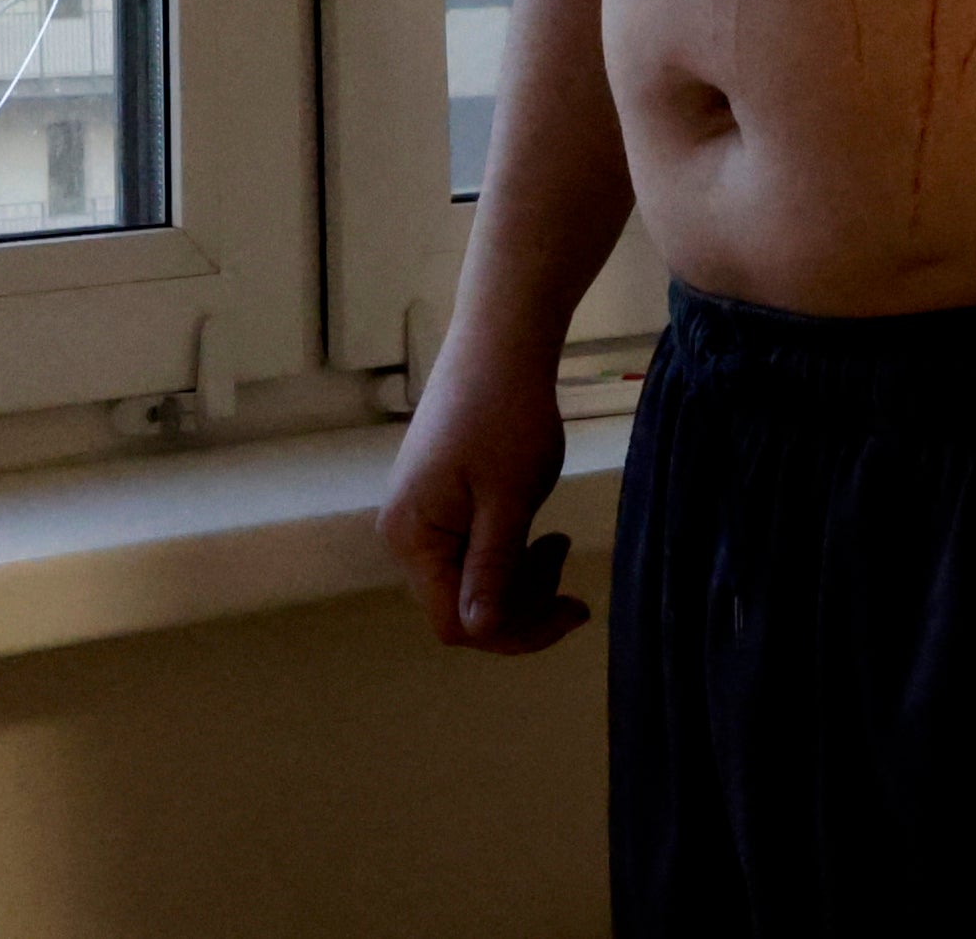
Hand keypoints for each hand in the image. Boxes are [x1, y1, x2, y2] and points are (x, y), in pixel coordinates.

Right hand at [378, 341, 591, 655]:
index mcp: (412, 537)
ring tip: (559, 541)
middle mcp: (405, 533)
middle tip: (569, 568)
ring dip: (520, 578)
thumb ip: (492, 571)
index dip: (514, 632)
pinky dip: (509, 552)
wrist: (500, 343)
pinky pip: (471, 549)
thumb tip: (478, 632)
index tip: (570, 610)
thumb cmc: (506, 417)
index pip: (456, 623)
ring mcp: (420, 514)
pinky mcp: (439, 498)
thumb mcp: (508, 501)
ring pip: (471, 580)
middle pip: (462, 604)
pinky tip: (538, 529)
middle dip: (522, 602)